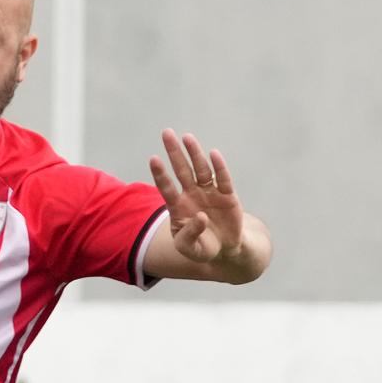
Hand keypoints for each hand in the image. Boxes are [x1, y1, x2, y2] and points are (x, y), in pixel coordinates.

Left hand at [148, 129, 246, 265]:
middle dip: (174, 152)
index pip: (167, 188)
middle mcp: (192, 195)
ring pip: (201, 170)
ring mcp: (210, 193)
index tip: (153, 159)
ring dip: (194, 153)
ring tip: (187, 137)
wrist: (225, 249)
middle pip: (182, 170)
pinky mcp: (228, 196)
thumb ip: (189, 236)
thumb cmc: (201, 247)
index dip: (161, 174)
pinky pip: (223, 179)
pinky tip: (213, 154)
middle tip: (166, 133)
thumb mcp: (189, 249)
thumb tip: (200, 217)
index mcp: (178, 207)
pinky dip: (219, 167)